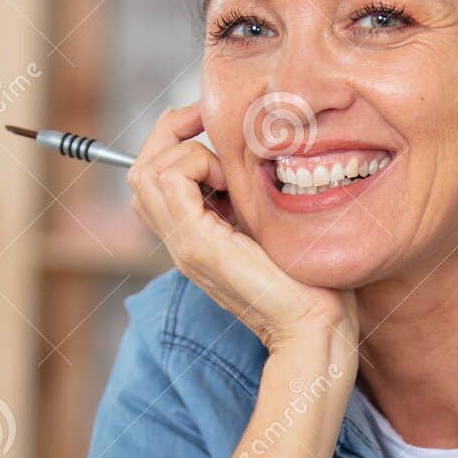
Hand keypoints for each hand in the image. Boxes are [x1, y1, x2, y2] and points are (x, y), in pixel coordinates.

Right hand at [127, 103, 359, 365]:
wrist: (316, 327)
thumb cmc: (312, 284)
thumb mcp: (273, 228)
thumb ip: (251, 200)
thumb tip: (251, 156)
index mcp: (197, 237)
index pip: (154, 179)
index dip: (178, 143)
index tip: (221, 137)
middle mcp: (182, 241)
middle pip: (141, 172)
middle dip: (172, 134)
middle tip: (213, 130)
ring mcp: (185, 244)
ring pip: (146, 172)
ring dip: (187, 150)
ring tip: (230, 171)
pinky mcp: (198, 244)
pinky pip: (169, 179)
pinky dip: (198, 162)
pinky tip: (232, 182)